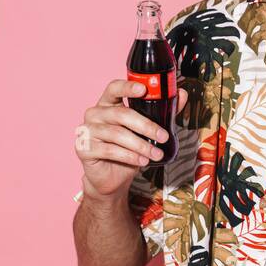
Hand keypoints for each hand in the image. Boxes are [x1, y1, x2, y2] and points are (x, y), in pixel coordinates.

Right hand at [75, 80, 179, 199]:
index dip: (128, 87)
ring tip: (156, 155)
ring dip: (141, 146)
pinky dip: (129, 156)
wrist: (112, 178)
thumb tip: (182, 95)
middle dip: (146, 126)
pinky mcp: (83, 148)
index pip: (114, 88)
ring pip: (117, 134)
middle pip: (121, 114)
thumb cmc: (128, 150)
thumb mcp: (146, 131)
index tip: (144, 90)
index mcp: (108, 104)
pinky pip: (109, 150)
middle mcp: (95, 113)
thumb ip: (162, 112)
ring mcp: (86, 130)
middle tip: (163, 137)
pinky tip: (142, 162)